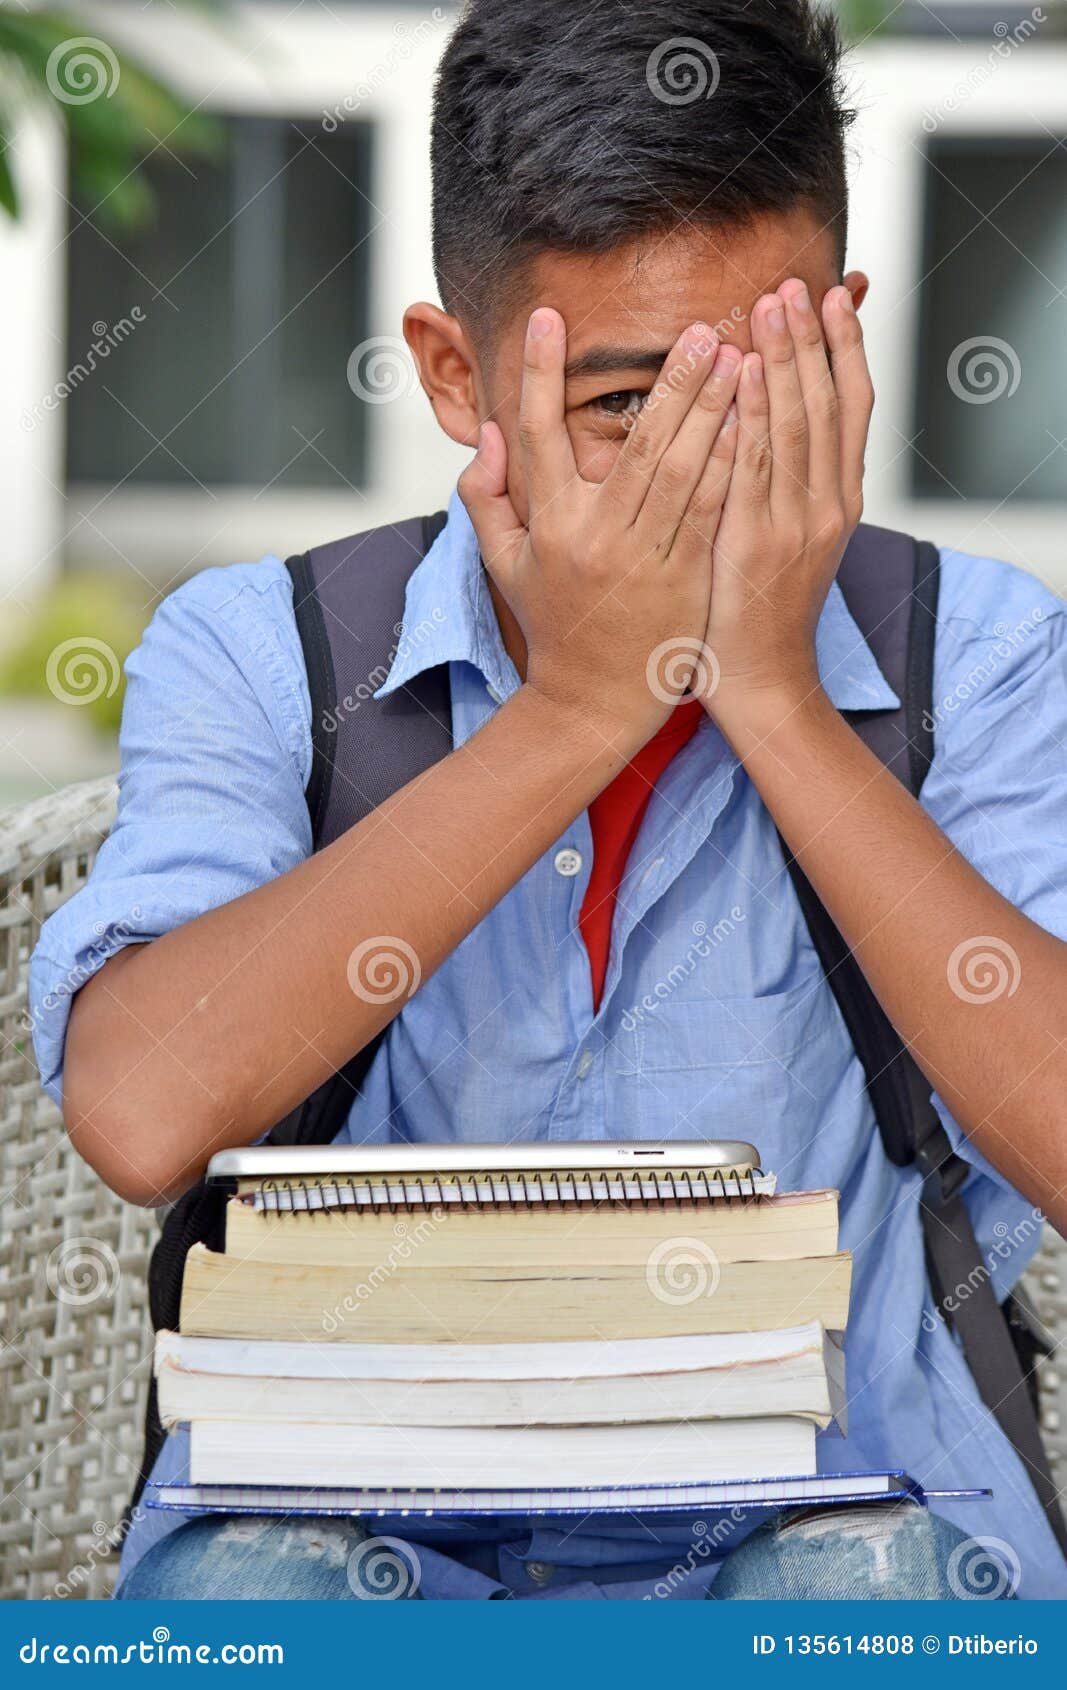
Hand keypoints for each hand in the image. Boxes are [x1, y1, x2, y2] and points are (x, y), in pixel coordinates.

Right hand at [458, 308, 741, 752]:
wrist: (593, 702)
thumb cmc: (553, 624)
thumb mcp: (504, 565)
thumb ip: (485, 498)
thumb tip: (492, 434)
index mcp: (548, 525)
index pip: (537, 434)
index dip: (537, 373)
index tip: (547, 317)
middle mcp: (596, 537)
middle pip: (636, 443)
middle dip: (671, 381)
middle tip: (701, 327)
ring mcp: (644, 560)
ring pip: (682, 470)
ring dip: (713, 409)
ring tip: (737, 356)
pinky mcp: (686, 579)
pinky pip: (712, 509)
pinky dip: (731, 461)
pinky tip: (752, 420)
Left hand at [698, 281, 872, 729]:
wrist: (761, 685)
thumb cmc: (760, 614)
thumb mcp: (789, 543)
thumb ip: (786, 486)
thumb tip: (770, 427)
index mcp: (838, 502)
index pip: (850, 408)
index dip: (843, 350)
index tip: (830, 299)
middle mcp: (826, 506)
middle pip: (826, 404)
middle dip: (810, 339)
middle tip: (793, 283)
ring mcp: (795, 525)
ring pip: (795, 426)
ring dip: (782, 361)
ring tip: (767, 308)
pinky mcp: (757, 543)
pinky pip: (755, 467)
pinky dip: (750, 416)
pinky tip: (738, 376)